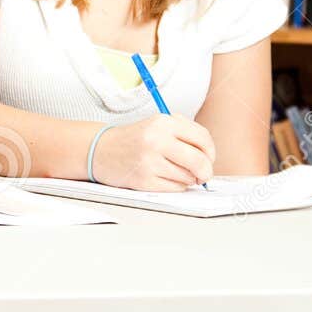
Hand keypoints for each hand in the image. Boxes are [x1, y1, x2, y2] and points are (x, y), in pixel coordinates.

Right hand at [92, 116, 214, 190]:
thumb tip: (209, 155)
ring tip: (177, 173)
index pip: (202, 138)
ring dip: (188, 179)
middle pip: (198, 160)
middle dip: (206, 171)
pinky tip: (167, 179)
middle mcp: (156, 140)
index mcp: (163, 123)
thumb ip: (184, 133)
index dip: (211, 152)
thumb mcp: (157, 124)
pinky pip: (173, 188)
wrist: (100, 150)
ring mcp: (148, 162)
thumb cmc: (133, 139)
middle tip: (204, 174)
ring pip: (187, 177)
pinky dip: (176, 186)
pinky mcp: (143, 180)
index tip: (209, 158)